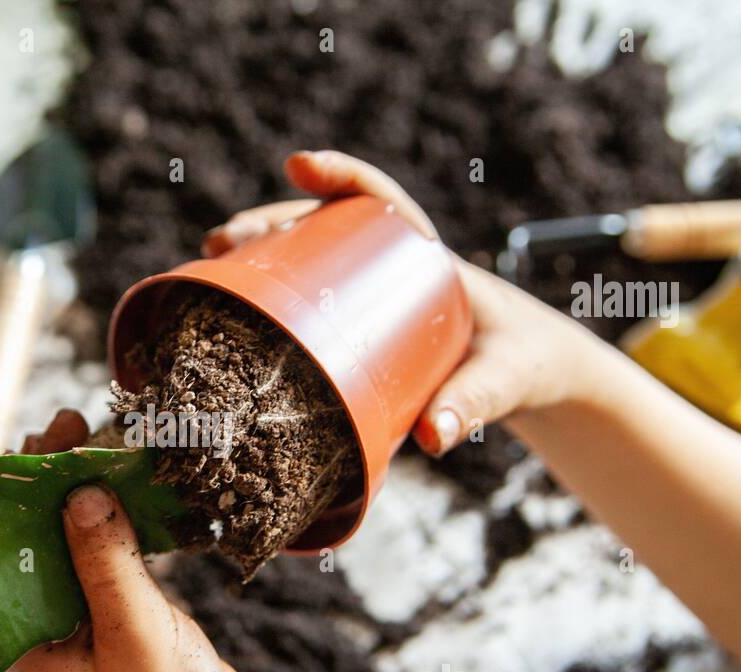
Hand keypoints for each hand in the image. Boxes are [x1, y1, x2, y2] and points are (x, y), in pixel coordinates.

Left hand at [14, 411, 279, 671]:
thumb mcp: (136, 635)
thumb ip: (105, 563)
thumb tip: (76, 489)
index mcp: (22, 647)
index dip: (6, 496)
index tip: (29, 444)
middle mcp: (41, 631)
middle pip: (29, 541)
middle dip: (45, 483)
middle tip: (69, 424)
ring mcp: (81, 623)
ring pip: (71, 543)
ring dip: (84, 494)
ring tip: (95, 436)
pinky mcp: (118, 618)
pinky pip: (107, 558)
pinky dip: (118, 521)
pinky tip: (128, 483)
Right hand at [203, 150, 600, 456]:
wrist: (531, 380)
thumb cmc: (525, 365)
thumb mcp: (506, 379)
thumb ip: (475, 404)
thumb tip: (433, 437)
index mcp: (428, 257)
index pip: (382, 201)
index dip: (340, 176)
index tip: (297, 165)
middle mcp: (390, 268)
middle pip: (323, 229)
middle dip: (269, 225)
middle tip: (222, 240)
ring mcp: (368, 298)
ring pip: (305, 266)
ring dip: (256, 260)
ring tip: (208, 267)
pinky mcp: (356, 330)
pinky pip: (306, 304)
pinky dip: (266, 301)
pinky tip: (224, 311)